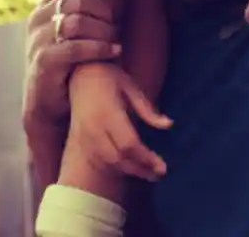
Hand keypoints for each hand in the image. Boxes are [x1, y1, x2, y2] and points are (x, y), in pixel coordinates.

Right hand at [23, 0, 122, 128]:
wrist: (50, 106)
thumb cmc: (72, 65)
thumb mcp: (77, 32)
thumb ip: (86, 10)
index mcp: (46, 7)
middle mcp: (39, 19)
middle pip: (79, 0)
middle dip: (105, 13)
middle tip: (116, 30)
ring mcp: (38, 40)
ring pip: (78, 22)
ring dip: (104, 31)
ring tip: (116, 43)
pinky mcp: (44, 61)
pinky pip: (75, 47)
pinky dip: (99, 48)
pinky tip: (114, 52)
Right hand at [68, 62, 172, 180]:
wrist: (80, 74)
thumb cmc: (110, 77)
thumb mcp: (131, 87)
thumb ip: (148, 110)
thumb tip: (169, 125)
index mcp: (108, 113)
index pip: (129, 144)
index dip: (146, 159)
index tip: (163, 166)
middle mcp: (93, 128)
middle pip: (118, 158)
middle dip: (140, 170)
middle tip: (159, 174)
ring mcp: (84, 135)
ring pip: (107, 163)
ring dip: (129, 171)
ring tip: (149, 174)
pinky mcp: (79, 139)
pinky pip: (97, 160)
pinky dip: (114, 168)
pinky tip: (129, 169)